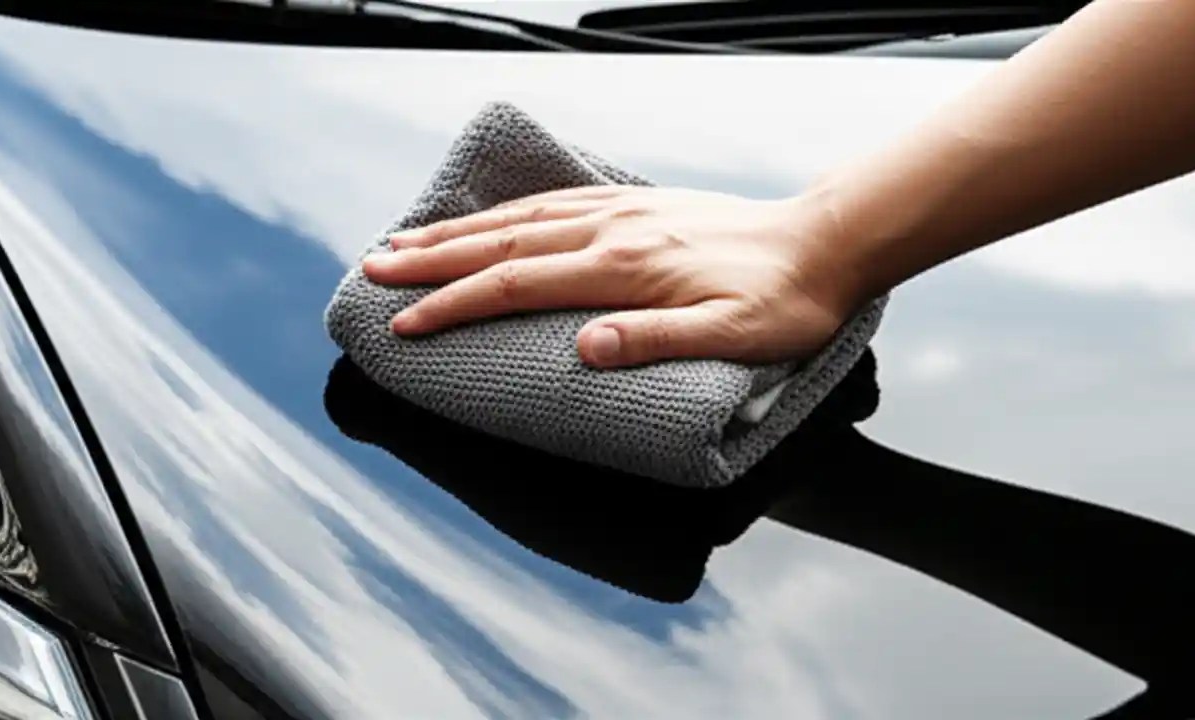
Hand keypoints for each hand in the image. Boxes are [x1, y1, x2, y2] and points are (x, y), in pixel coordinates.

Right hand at [362, 186, 857, 367]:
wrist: (823, 243)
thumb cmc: (782, 300)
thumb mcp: (733, 336)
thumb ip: (657, 341)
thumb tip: (583, 348)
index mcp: (624, 268)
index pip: (516, 285)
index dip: (453, 305)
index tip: (403, 323)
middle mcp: (610, 230)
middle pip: (500, 243)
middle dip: (431, 261)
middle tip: (372, 271)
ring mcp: (619, 211)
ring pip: (518, 218)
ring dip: (456, 232)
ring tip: (404, 242)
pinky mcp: (634, 204)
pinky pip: (553, 202)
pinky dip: (505, 211)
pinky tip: (484, 218)